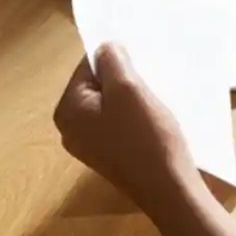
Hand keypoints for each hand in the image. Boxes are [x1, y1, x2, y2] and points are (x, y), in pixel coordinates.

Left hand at [53, 44, 196, 207]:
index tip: (141, 61)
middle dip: (123, 79)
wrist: (168, 188)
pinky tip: (154, 118)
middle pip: (97, 86)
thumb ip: (113, 61)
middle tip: (150, 78)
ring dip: (132, 97)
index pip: (87, 67)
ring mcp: (90, 145)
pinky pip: (119, 123)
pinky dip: (135, 115)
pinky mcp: (111, 155)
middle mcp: (71, 129)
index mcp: (67, 110)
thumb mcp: (129, 89)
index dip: (115, 60)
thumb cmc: (146, 136)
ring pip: (111, 104)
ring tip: (155, 97)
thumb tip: (104, 47)